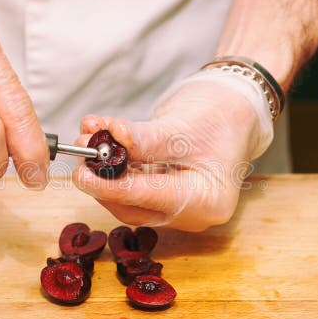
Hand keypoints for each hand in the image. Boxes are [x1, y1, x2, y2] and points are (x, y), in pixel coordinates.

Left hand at [72, 72, 273, 230]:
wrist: (236, 106)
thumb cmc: (221, 115)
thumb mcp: (182, 125)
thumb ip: (144, 137)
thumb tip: (110, 135)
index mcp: (208, 201)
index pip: (151, 198)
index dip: (113, 187)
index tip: (83, 175)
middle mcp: (193, 212)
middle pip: (135, 206)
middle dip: (103, 179)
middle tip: (81, 152)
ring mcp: (178, 205)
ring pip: (129, 199)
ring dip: (104, 171)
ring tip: (87, 138)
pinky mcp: (165, 193)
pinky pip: (133, 185)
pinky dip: (115, 166)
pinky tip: (100, 139)